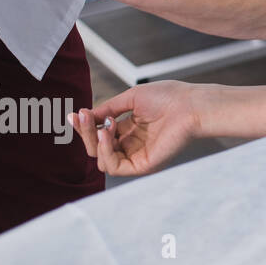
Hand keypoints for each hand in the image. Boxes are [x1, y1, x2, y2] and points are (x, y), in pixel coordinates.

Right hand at [68, 81, 201, 176]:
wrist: (191, 104)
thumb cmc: (169, 97)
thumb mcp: (131, 99)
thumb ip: (107, 109)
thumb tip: (82, 115)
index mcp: (130, 129)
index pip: (99, 134)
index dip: (86, 126)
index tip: (75, 115)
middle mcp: (132, 144)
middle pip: (96, 148)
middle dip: (86, 133)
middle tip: (82, 117)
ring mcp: (137, 156)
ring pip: (101, 159)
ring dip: (94, 141)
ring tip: (104, 125)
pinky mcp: (143, 165)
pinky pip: (114, 167)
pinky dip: (105, 152)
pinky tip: (106, 135)